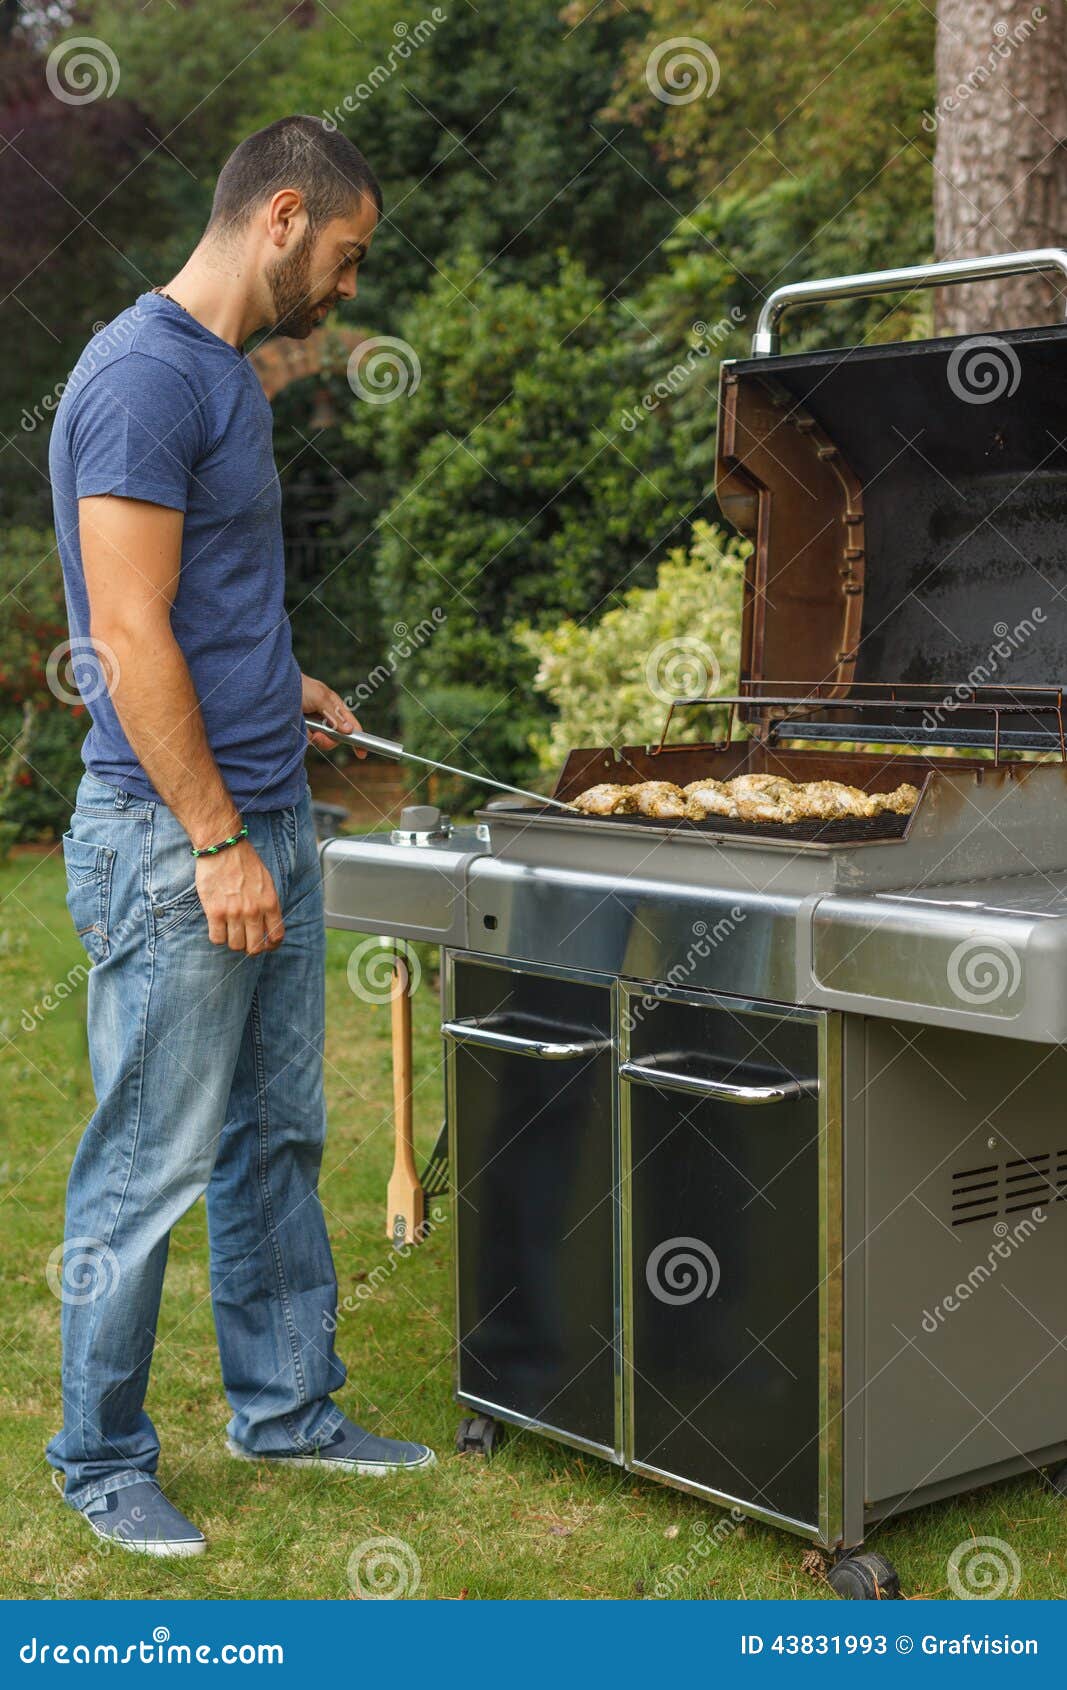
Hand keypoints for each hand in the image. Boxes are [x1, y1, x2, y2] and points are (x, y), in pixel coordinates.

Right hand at [195, 839, 285, 953]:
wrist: (223, 847)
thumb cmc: (245, 861)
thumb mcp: (266, 881)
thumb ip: (268, 904)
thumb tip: (266, 924)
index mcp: (270, 903)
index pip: (276, 936)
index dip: (271, 945)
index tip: (266, 945)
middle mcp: (254, 911)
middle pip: (255, 947)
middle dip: (251, 948)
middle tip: (245, 941)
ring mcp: (234, 912)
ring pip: (235, 945)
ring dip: (233, 942)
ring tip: (230, 931)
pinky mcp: (215, 911)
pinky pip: (217, 938)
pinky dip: (217, 937)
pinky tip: (218, 927)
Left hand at [301, 673, 365, 757]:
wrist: (272, 688)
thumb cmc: (298, 686)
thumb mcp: (319, 696)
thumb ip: (335, 713)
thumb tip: (349, 730)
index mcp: (334, 706)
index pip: (350, 724)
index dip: (357, 738)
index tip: (362, 753)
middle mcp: (325, 717)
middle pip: (335, 737)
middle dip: (328, 740)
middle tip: (317, 736)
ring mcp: (312, 725)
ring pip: (320, 741)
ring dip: (313, 737)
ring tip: (303, 725)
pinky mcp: (301, 731)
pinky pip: (307, 741)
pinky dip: (303, 736)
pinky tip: (297, 725)